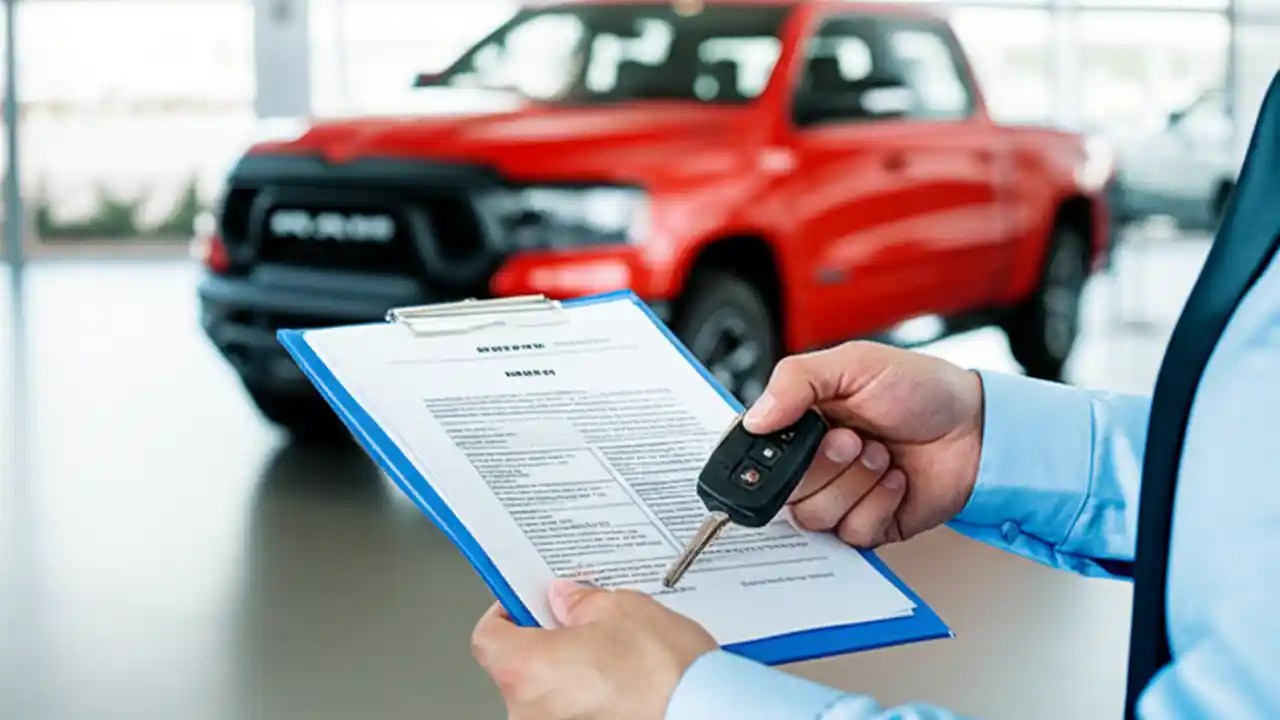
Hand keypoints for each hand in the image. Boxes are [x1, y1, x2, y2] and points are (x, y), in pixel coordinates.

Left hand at [471, 580, 716, 719]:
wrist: (708, 717)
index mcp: (525, 670)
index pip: (487, 637)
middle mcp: (528, 714)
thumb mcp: (621, 610)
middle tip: (582, 623)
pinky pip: (573, 716)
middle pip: (518, 669)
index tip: (526, 601)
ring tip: (614, 659)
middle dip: (547, 643)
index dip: (507, 612)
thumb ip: (581, 602)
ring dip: (571, 676)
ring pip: (548, 698)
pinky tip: (622, 686)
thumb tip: (566, 600)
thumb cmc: (666, 677)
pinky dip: (589, 703)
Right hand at [744, 341, 983, 547]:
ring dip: (855, 483)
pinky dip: (879, 504)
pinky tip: (896, 480)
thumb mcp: (854, 363)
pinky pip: (851, 533)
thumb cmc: (922, 389)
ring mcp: (840, 496)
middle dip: (826, 465)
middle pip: (784, 491)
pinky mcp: (867, 524)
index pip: (757, 452)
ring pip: (814, 516)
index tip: (803, 438)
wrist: (977, 427)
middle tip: (854, 439)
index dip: (772, 454)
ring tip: (880, 456)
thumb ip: (795, 380)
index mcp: (802, 422)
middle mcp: (815, 463)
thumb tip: (755, 417)